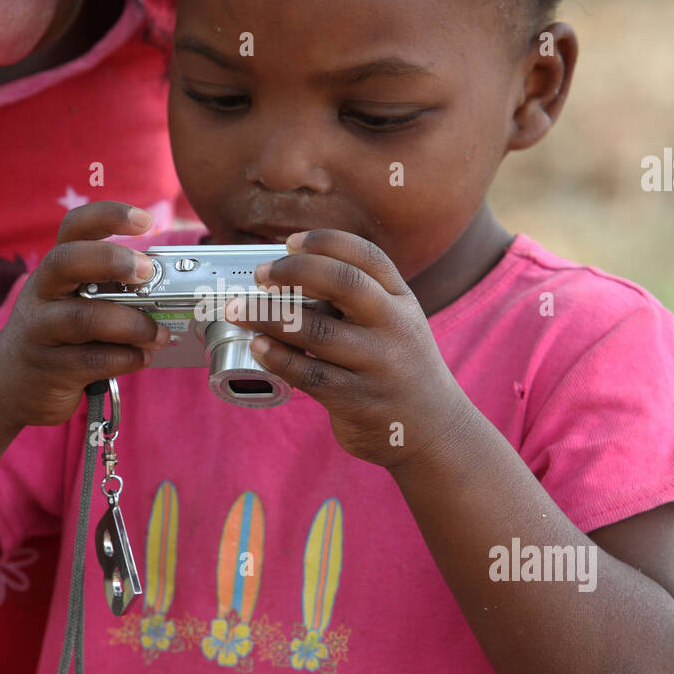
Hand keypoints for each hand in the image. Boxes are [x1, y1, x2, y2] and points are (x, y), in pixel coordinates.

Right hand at [0, 201, 170, 428]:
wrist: (9, 382)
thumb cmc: (58, 333)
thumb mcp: (75, 300)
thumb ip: (111, 289)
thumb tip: (169, 286)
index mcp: (56, 268)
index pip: (74, 227)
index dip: (108, 216)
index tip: (145, 220)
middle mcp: (42, 292)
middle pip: (67, 261)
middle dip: (112, 260)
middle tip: (147, 272)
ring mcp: (41, 330)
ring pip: (83, 318)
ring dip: (131, 324)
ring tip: (158, 333)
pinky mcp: (49, 367)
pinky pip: (91, 360)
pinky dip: (125, 358)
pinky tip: (142, 358)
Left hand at [224, 229, 469, 472]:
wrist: (435, 431)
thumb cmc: (400, 367)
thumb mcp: (396, 324)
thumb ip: (356, 300)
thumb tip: (290, 276)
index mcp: (401, 300)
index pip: (366, 256)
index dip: (324, 242)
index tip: (289, 242)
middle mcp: (394, 327)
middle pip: (344, 283)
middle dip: (294, 271)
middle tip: (261, 275)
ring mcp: (377, 364)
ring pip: (317, 331)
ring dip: (269, 316)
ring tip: (238, 309)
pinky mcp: (358, 400)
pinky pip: (310, 374)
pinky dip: (278, 358)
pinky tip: (257, 346)